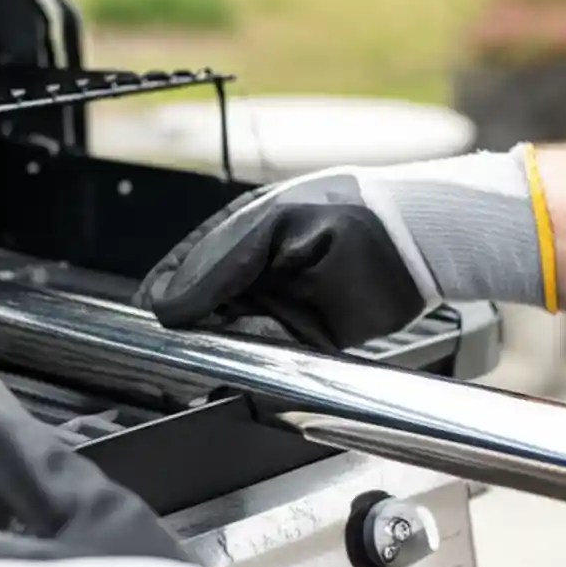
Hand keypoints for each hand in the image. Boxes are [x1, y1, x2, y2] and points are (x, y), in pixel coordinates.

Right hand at [136, 148, 546, 350]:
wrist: (414, 238)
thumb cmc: (347, 210)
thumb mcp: (268, 225)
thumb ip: (217, 264)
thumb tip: (168, 304)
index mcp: (241, 235)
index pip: (186, 269)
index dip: (167, 292)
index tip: (151, 314)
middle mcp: (257, 273)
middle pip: (203, 309)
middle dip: (192, 324)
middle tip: (180, 336)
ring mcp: (280, 306)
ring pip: (230, 336)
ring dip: (223, 342)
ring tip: (230, 330)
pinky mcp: (306, 338)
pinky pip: (266, 354)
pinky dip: (255, 355)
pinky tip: (257, 343)